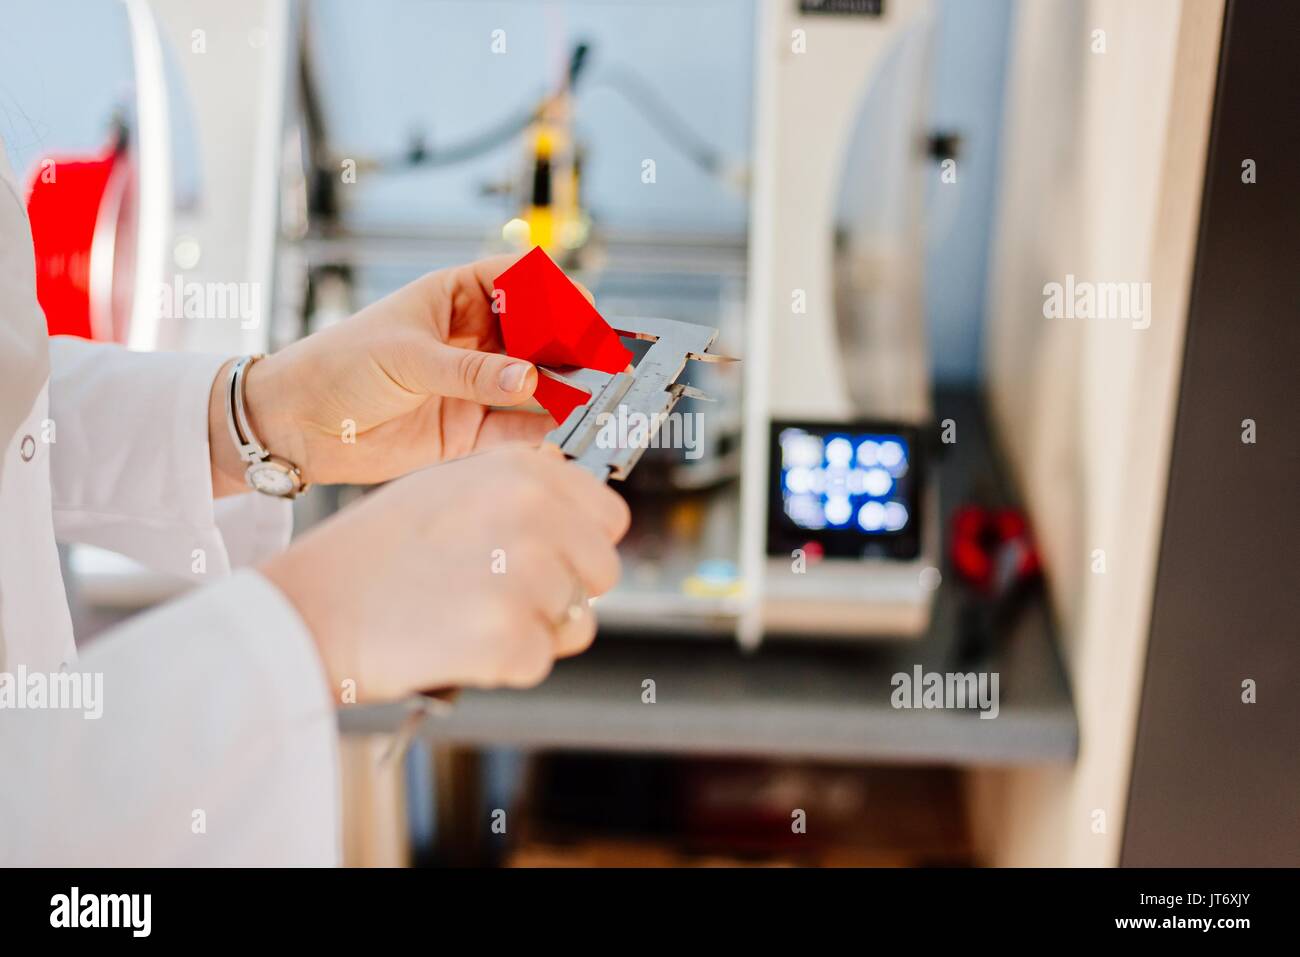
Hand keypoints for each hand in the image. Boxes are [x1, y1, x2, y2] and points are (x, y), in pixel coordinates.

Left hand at [210, 254, 563, 493]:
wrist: (296, 425)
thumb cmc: (336, 367)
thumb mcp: (404, 358)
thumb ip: (469, 371)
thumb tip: (528, 375)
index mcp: (454, 297)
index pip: (518, 282)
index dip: (555, 293)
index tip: (584, 311)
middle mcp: (472, 339)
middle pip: (538, 335)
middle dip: (569, 347)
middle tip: (600, 364)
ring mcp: (475, 384)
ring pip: (535, 383)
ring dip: (564, 391)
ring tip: (593, 401)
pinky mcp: (469, 430)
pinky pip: (517, 428)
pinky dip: (542, 432)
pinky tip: (563, 432)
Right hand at [259, 445, 629, 701]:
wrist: (309, 608)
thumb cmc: (373, 552)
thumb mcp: (451, 486)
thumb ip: (521, 493)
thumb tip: (578, 518)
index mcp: (525, 469)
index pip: (610, 515)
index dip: (581, 545)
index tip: (553, 559)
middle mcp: (534, 513)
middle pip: (602, 572)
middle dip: (564, 593)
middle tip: (498, 597)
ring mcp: (526, 575)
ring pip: (576, 622)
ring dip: (531, 630)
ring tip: (464, 616)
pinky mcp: (511, 637)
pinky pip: (540, 663)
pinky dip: (503, 666)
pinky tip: (454, 644)